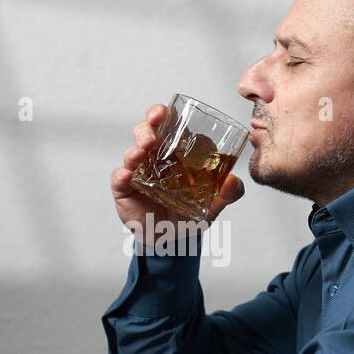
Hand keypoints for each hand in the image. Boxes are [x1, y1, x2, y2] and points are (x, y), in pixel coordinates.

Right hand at [110, 103, 244, 246]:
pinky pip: (119, 178)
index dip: (164, 114)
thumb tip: (234, 181)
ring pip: (132, 151)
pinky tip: (127, 175)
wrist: (171, 241)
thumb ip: (227, 194)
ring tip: (141, 152)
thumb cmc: (189, 215)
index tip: (166, 113)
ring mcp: (138, 171)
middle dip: (147, 126)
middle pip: (146, 131)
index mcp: (175, 152)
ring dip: (135, 147)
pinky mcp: (125, 188)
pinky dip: (121, 174)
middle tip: (153, 127)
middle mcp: (154, 157)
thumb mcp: (212, 205)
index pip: (167, 125)